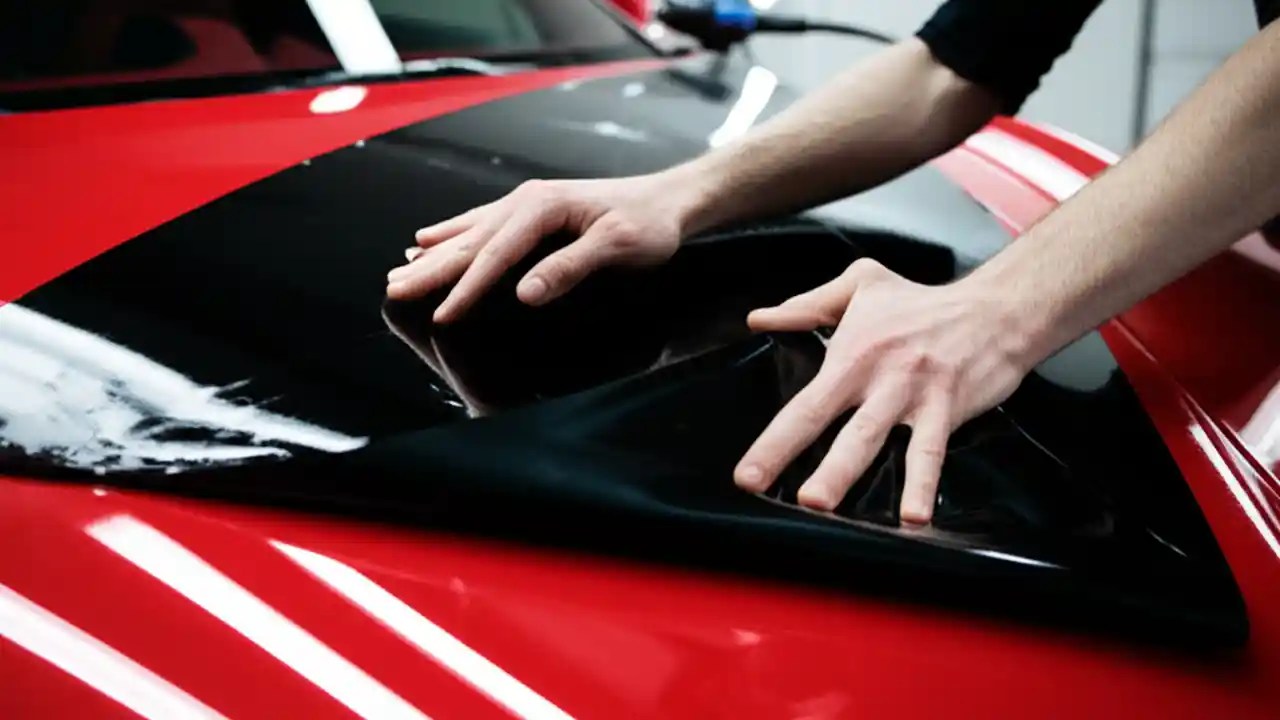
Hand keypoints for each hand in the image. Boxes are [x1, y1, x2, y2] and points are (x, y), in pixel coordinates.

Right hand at [387, 174, 687, 321]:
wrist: (668, 199)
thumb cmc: (648, 224)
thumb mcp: (617, 246)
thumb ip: (570, 268)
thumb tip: (524, 293)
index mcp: (542, 208)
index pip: (495, 255)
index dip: (466, 288)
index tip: (441, 316)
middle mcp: (526, 202)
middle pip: (470, 241)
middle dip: (431, 270)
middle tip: (392, 290)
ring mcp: (526, 204)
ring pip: (469, 232)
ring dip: (433, 253)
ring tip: (398, 270)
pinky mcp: (531, 211)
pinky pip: (481, 224)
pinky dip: (451, 234)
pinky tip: (429, 240)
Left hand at [735, 258, 1033, 523]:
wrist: (994, 310)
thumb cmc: (922, 301)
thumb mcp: (860, 286)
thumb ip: (806, 305)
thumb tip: (760, 319)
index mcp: (850, 355)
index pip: (804, 404)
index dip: (774, 442)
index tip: (747, 476)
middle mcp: (876, 377)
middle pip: (830, 423)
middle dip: (797, 456)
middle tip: (770, 490)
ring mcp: (912, 395)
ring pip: (872, 437)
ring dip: (846, 471)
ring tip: (823, 504)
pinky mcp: (947, 409)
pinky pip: (931, 452)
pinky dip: (923, 485)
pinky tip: (915, 517)